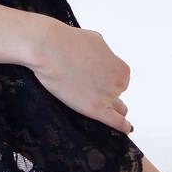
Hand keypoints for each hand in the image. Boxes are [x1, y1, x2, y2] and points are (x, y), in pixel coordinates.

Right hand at [25, 16, 133, 133]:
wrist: (49, 48)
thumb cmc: (68, 41)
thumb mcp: (96, 40)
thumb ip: (105, 55)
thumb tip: (103, 61)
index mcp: (120, 68)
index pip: (120, 80)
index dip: (107, 80)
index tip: (96, 80)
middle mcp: (118, 83)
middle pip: (117, 94)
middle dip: (107, 93)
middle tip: (89, 89)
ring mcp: (108, 97)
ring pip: (117, 109)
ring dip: (109, 108)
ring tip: (96, 106)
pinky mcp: (95, 109)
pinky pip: (116, 123)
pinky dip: (121, 127)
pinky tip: (123, 130)